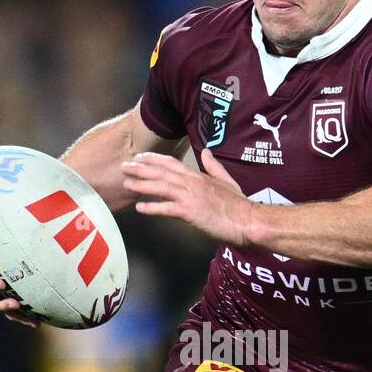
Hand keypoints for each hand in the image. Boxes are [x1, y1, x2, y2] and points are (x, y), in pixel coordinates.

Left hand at [121, 148, 254, 247]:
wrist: (248, 220)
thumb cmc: (238, 204)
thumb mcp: (226, 179)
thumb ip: (213, 165)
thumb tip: (206, 151)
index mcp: (198, 175)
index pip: (171, 163)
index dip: (154, 159)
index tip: (140, 157)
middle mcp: (192, 182)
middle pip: (162, 172)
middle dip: (141, 168)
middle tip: (124, 166)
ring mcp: (191, 196)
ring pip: (161, 187)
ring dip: (142, 185)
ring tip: (126, 184)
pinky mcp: (191, 212)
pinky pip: (167, 208)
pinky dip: (153, 207)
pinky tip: (140, 208)